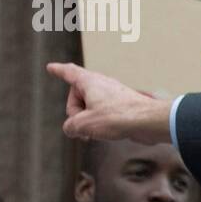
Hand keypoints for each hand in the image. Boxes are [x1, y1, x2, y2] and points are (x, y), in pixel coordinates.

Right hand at [46, 62, 172, 144]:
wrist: (149, 121)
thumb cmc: (118, 117)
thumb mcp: (85, 124)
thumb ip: (71, 126)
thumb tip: (72, 129)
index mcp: (89, 81)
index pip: (69, 73)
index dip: (58, 71)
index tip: (51, 67)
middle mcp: (101, 84)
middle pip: (77, 97)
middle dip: (75, 113)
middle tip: (82, 126)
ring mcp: (112, 95)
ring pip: (90, 107)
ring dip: (88, 121)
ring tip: (94, 134)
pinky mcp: (122, 106)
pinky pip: (103, 113)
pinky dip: (100, 123)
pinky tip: (106, 133)